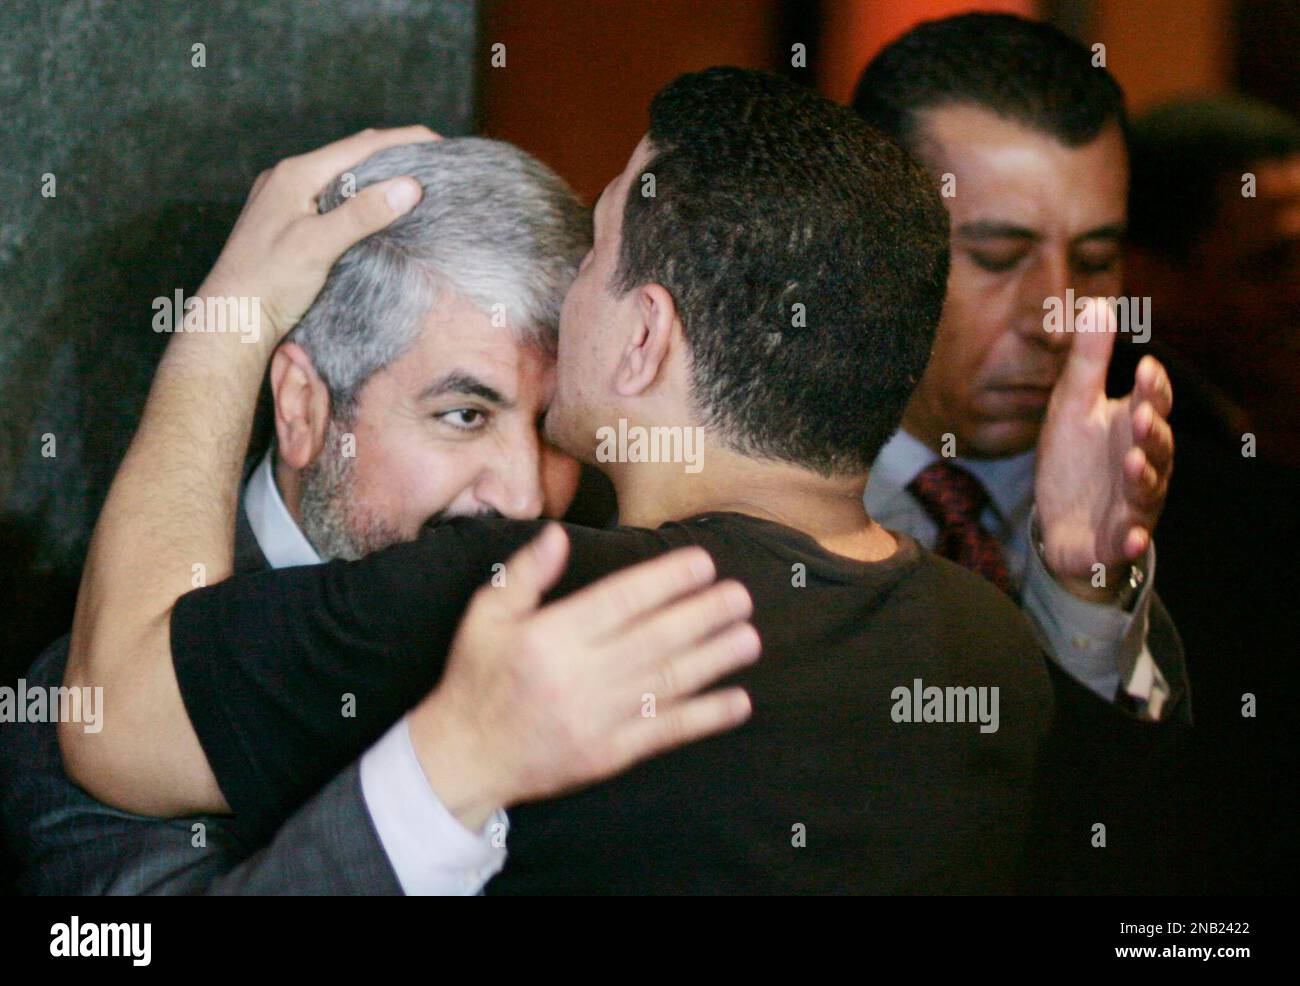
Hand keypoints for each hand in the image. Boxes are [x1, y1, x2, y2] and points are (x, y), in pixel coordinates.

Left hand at [198, 125, 438, 345]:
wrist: (232, 318)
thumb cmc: (268, 283)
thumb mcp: (319, 245)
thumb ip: (363, 213)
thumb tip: (410, 186)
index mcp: (295, 175)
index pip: (360, 146)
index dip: (403, 141)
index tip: (439, 142)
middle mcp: (289, 179)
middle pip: (352, 156)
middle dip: (394, 154)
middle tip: (433, 161)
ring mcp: (286, 200)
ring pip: (342, 177)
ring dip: (377, 176)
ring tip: (413, 182)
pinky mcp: (289, 223)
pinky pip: (332, 198)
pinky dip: (360, 198)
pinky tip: (376, 211)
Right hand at [408, 524, 758, 830]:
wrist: (463, 759)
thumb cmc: (476, 678)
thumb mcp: (485, 617)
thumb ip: (524, 574)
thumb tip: (558, 535)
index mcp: (550, 637)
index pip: (621, 600)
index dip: (666, 580)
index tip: (702, 563)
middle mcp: (579, 676)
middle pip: (655, 638)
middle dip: (704, 615)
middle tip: (741, 596)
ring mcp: (597, 718)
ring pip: (668, 683)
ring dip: (714, 660)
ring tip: (749, 637)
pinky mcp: (608, 755)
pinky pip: (664, 733)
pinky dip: (704, 717)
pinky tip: (737, 702)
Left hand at [1035, 298, 1173, 601]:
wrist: (1061, 525)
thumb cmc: (1074, 460)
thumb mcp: (1072, 407)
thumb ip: (1088, 362)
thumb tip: (1098, 304)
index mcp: (1133, 429)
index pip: (1152, 404)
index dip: (1153, 389)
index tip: (1146, 368)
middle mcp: (1143, 466)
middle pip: (1157, 446)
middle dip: (1152, 431)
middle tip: (1141, 414)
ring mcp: (1132, 505)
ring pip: (1147, 491)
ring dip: (1143, 477)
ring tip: (1133, 461)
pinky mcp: (1114, 541)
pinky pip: (1127, 541)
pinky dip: (1130, 539)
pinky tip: (1130, 537)